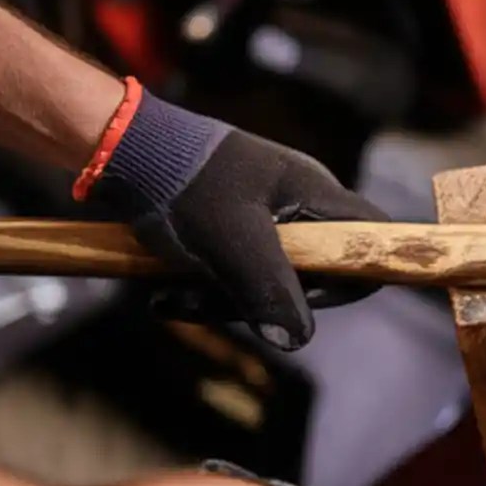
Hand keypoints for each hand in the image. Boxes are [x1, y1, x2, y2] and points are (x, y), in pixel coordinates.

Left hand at [87, 81, 384, 349]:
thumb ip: (271, 290)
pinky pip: (236, 270)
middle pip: (316, 271)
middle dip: (268, 301)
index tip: (307, 300)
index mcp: (315, 192)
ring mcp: (266, 213)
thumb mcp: (230, 241)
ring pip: (270, 278)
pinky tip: (166, 295)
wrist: (113, 146)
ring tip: (170, 300)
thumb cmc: (180, 181)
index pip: (372, 238)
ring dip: (225, 300)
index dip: (356, 276)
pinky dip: (207, 287)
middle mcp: (300, 201)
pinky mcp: (233, 224)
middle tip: (216, 305)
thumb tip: (296, 340)